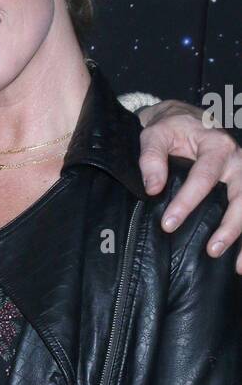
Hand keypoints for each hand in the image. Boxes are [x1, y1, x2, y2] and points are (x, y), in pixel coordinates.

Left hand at [137, 99, 241, 271]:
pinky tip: (241, 262)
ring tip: (237, 266)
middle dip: (231, 225)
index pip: (204, 177)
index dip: (187, 202)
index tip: (168, 224)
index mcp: (216, 145)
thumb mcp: (155, 134)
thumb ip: (151, 158)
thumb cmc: (170, 128)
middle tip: (212, 249)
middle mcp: (237, 160)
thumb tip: (153, 189)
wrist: (186, 118)